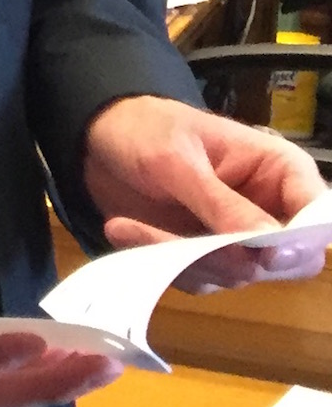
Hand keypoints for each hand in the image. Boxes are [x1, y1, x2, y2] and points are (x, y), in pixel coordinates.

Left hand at [83, 95, 328, 291]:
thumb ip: (220, 203)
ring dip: (187, 261)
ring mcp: (238, 236)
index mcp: (281, 170)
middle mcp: (271, 208)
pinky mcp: (204, 253)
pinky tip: (123, 230)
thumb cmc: (147, 130)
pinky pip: (199, 277)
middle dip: (238, 261)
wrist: (96, 135)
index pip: (317, 217)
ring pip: (239, 274)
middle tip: (187, 250)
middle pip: (288, 261)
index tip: (266, 256)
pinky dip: (162, 263)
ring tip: (129, 227)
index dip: (302, 242)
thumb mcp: (177, 160)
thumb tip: (267, 248)